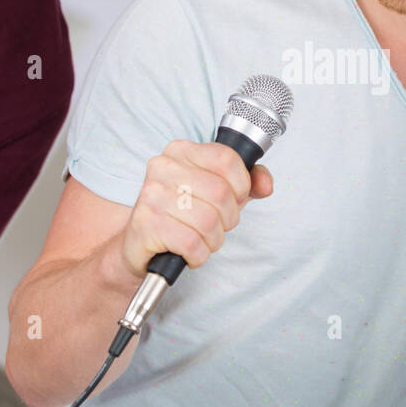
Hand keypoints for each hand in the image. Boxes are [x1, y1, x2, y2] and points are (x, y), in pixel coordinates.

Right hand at [117, 139, 273, 283]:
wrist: (139, 244)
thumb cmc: (183, 214)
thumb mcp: (217, 191)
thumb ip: (248, 183)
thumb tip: (265, 185)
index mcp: (181, 151)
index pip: (228, 160)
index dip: (241, 186)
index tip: (233, 199)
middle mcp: (163, 167)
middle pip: (222, 194)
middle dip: (227, 219)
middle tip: (213, 226)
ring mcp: (151, 195)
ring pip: (209, 222)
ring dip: (213, 240)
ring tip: (199, 238)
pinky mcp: (146, 225)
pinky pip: (192, 244)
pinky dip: (198, 255)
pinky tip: (188, 251)